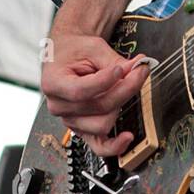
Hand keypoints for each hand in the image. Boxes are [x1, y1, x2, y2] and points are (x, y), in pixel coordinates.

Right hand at [41, 31, 152, 157]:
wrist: (67, 55)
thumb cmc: (74, 51)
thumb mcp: (93, 48)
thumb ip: (114, 61)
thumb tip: (137, 69)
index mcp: (53, 83)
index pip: (81, 91)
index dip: (105, 81)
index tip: (122, 68)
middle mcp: (59, 106)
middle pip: (99, 107)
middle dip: (125, 88)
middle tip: (140, 70)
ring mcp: (70, 119)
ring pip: (103, 123)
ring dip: (122, 103)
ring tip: (130, 84)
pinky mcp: (83, 128)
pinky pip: (98, 145)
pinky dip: (114, 145)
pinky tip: (127, 137)